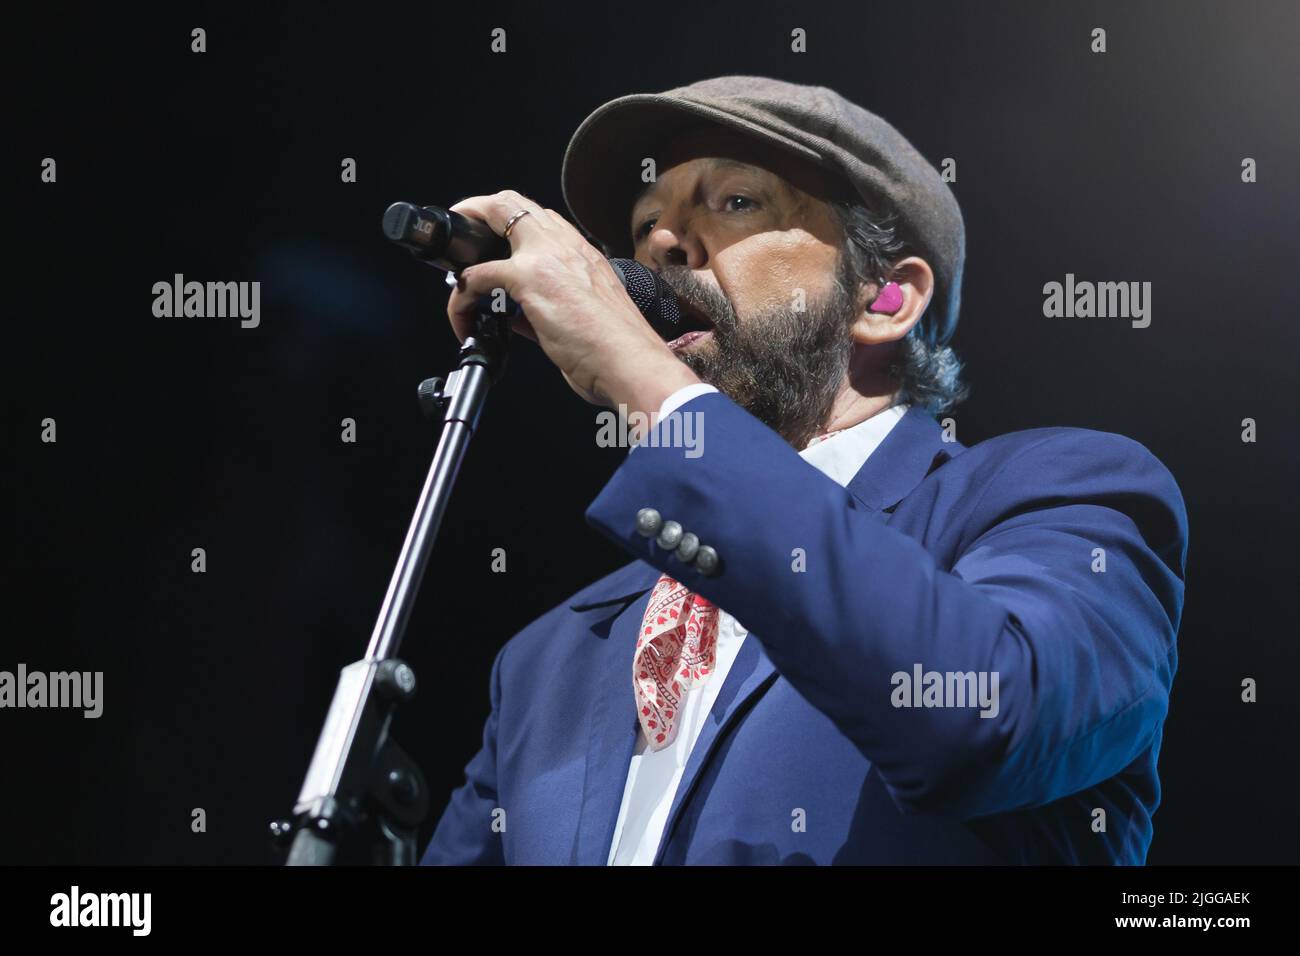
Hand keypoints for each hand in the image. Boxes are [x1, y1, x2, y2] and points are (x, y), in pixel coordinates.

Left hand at [444, 190, 699, 415]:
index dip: (508, 224)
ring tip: (455, 276)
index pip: (539, 218)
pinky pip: (476, 276)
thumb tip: (516, 317)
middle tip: (459, 238)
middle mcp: (565, 245)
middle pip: (511, 202)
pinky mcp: (529, 278)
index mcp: (583, 254)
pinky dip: (461, 297)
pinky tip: (464, 317)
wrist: (632, 363)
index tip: (491, 244)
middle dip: (476, 212)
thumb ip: (547, 309)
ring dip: (465, 243)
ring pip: (492, 216)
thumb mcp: (586, 317)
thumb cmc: (619, 350)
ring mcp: (546, 257)